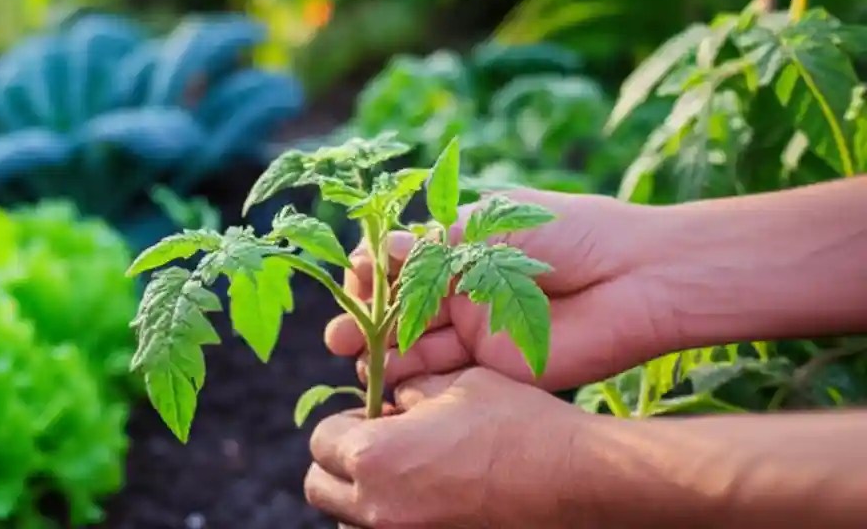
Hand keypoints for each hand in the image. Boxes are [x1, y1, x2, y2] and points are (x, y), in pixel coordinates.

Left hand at [305, 368, 592, 528]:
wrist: (579, 481)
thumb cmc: (520, 425)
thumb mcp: (458, 385)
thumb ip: (411, 389)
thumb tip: (392, 396)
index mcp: (375, 457)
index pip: (321, 440)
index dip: (348, 422)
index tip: (378, 415)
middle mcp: (378, 508)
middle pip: (320, 487)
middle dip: (341, 462)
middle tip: (383, 446)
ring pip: (349, 520)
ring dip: (363, 496)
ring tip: (407, 475)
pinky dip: (393, 517)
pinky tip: (431, 498)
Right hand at [326, 189, 676, 389]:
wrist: (637, 276)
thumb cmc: (571, 232)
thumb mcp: (494, 224)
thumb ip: (437, 245)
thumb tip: (384, 250)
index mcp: (465, 247)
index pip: (402, 261)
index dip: (373, 270)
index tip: (355, 275)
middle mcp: (465, 290)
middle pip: (400, 307)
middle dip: (365, 316)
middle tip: (340, 331)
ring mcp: (478, 330)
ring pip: (414, 343)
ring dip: (380, 348)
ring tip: (352, 351)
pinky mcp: (495, 368)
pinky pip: (444, 373)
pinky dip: (411, 374)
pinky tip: (385, 371)